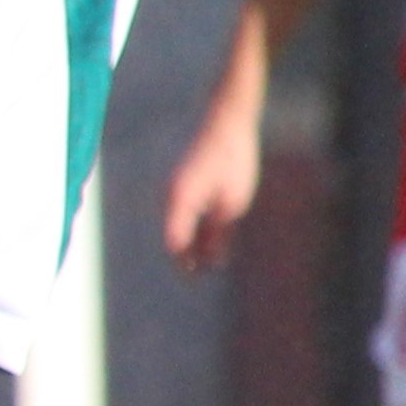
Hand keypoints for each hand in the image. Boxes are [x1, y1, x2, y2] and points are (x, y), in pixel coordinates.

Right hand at [162, 105, 261, 272]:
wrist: (227, 126)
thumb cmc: (233, 161)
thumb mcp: (232, 203)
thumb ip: (220, 233)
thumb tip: (212, 261)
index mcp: (180, 201)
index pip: (174, 241)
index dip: (181, 262)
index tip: (192, 279)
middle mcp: (172, 198)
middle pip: (173, 236)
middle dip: (185, 257)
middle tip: (196, 277)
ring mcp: (176, 192)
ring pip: (179, 227)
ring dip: (191, 245)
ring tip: (205, 265)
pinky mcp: (184, 188)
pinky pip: (185, 215)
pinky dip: (195, 230)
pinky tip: (209, 241)